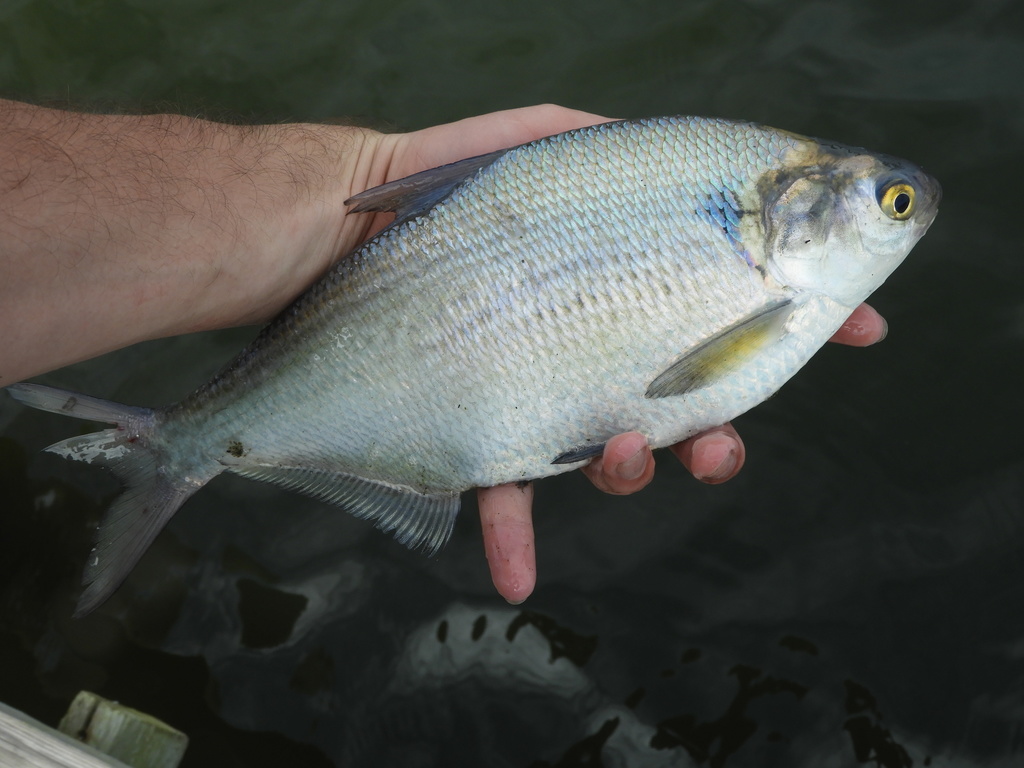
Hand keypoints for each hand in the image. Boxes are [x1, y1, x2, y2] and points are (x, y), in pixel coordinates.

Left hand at [364, 107, 889, 603]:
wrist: (314, 229)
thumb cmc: (427, 187)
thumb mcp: (531, 145)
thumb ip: (604, 150)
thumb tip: (683, 156)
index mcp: (609, 288)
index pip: (717, 307)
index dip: (790, 320)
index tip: (860, 329)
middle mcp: (576, 346)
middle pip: (669, 401)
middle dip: (713, 432)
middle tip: (721, 443)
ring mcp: (524, 392)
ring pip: (598, 454)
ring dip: (627, 474)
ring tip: (621, 457)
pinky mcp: (465, 428)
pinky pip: (494, 493)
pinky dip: (511, 537)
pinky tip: (519, 580)